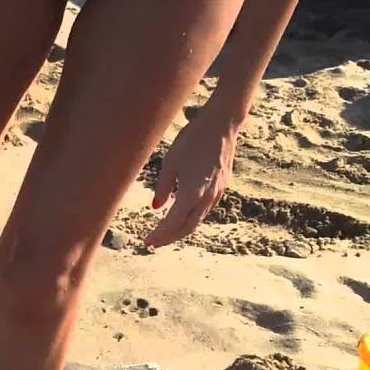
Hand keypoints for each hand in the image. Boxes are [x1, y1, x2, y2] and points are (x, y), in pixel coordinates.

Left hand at [145, 110, 239, 247]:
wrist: (221, 125)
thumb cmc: (191, 141)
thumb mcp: (170, 163)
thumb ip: (162, 188)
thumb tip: (156, 208)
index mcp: (191, 192)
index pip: (173, 223)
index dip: (159, 235)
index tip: (147, 242)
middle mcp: (207, 197)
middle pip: (186, 228)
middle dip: (169, 238)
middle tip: (153, 244)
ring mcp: (217, 193)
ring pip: (197, 220)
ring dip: (180, 230)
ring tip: (164, 234)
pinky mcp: (222, 187)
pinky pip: (205, 210)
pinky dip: (191, 218)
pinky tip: (181, 217)